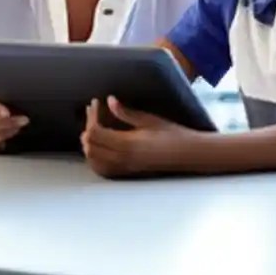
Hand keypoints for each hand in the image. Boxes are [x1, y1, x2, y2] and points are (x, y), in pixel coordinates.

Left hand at [80, 96, 198, 178]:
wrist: (187, 155)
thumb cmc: (171, 135)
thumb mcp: (149, 120)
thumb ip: (126, 112)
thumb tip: (109, 101)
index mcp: (127, 145)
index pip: (95, 131)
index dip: (92, 115)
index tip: (96, 102)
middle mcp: (121, 160)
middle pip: (90, 145)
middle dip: (88, 126)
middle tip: (94, 111)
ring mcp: (122, 169)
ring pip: (92, 158)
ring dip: (89, 142)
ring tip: (94, 126)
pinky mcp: (125, 174)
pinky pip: (100, 168)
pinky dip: (94, 156)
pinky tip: (98, 145)